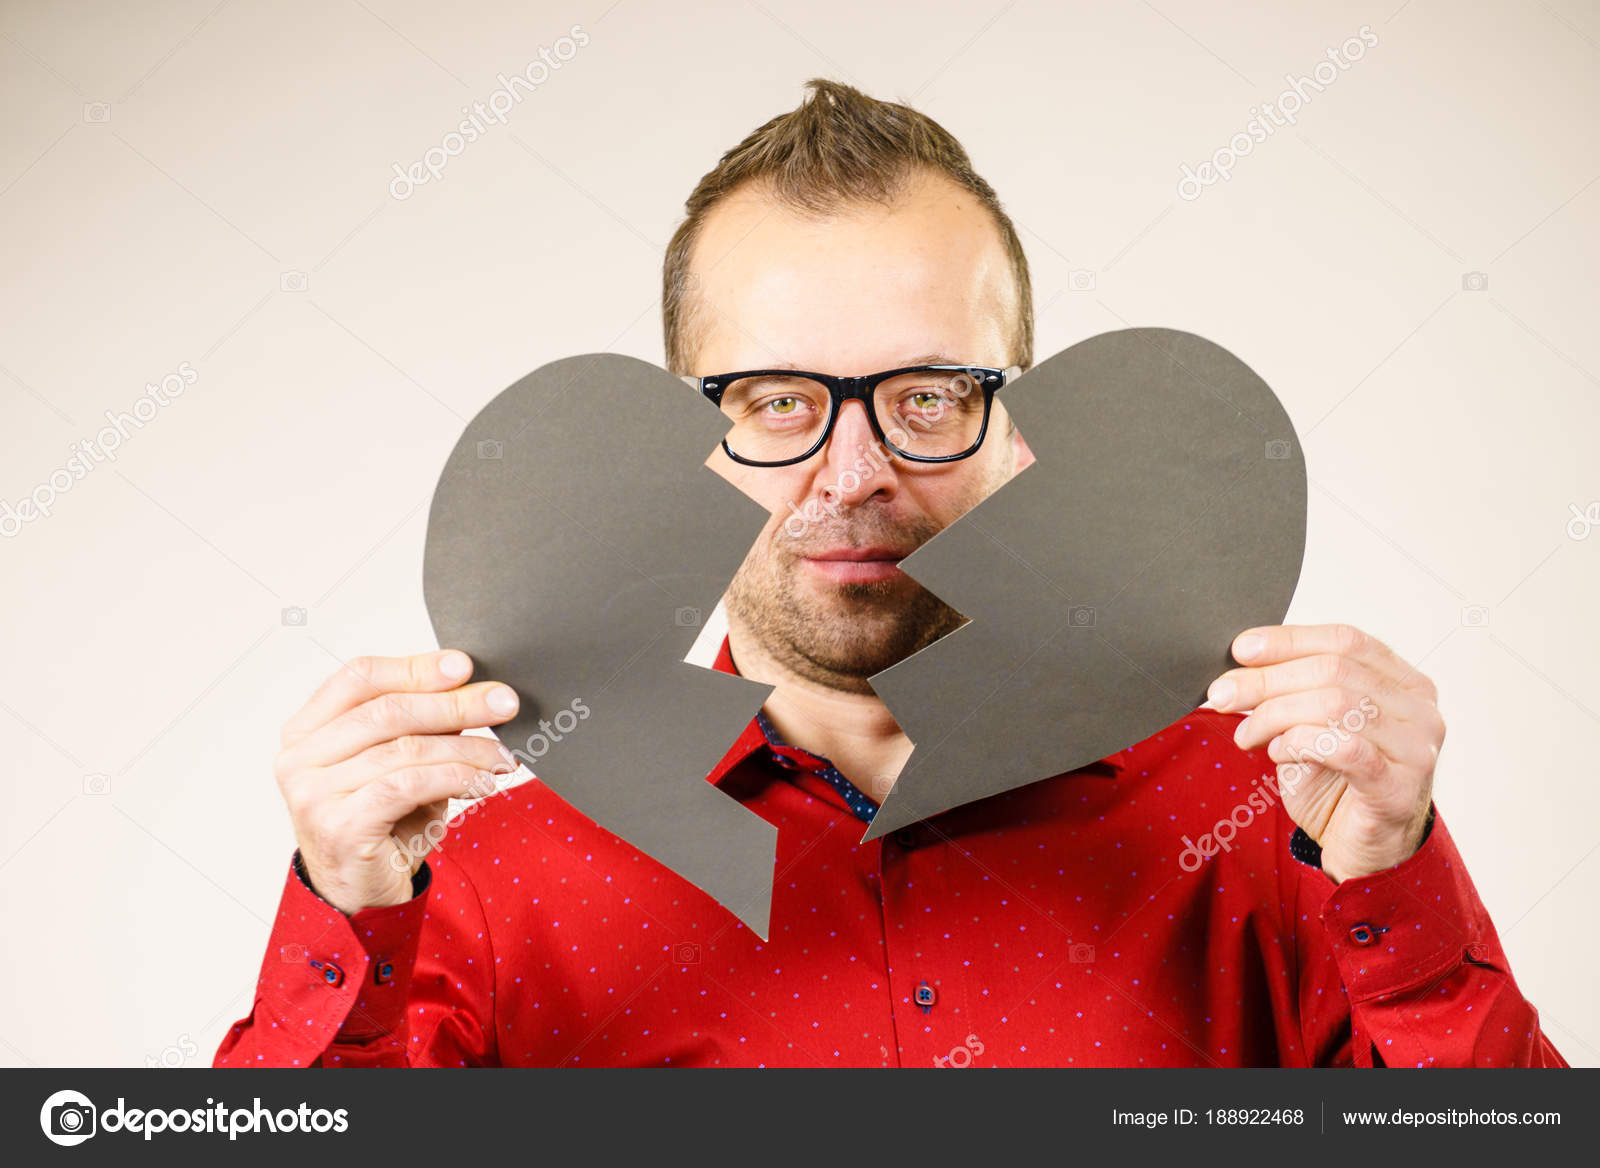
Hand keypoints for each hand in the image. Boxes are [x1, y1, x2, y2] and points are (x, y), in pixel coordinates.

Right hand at [273, 651, 521, 913]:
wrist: (359, 894)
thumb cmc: (381, 823)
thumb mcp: (399, 764)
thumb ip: (419, 726)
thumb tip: (472, 691)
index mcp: (307, 729)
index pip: (360, 677)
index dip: (415, 667)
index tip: (463, 666)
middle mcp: (300, 757)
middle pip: (388, 711)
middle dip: (455, 704)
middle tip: (503, 703)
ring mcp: (313, 793)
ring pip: (406, 750)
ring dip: (466, 749)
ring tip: (502, 756)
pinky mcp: (339, 826)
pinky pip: (410, 785)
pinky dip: (456, 779)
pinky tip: (483, 783)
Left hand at [1206, 623, 1443, 882]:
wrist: (1365, 851)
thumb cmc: (1337, 784)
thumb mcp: (1310, 726)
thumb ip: (1290, 693)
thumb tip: (1238, 668)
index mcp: (1404, 682)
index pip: (1345, 640)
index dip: (1289, 640)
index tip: (1241, 649)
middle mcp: (1419, 709)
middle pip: (1335, 670)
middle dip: (1268, 679)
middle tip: (1223, 695)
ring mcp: (1416, 749)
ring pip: (1336, 704)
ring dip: (1275, 714)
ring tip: (1246, 734)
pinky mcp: (1399, 788)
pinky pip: (1344, 748)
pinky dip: (1299, 743)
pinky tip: (1276, 753)